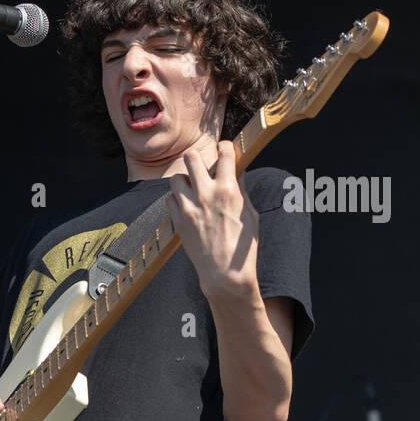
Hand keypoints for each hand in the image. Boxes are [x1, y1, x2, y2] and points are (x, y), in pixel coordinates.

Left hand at [167, 141, 259, 302]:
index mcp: (228, 190)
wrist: (224, 273)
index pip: (224, 153)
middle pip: (192, 157)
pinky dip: (176, 200)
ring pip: (176, 178)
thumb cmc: (241, 246)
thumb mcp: (250, 214)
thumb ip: (241, 191)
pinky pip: (169, 199)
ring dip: (184, 181)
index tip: (225, 150)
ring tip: (193, 190)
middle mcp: (206, 194)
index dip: (225, 148)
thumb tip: (238, 173)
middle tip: (202, 168)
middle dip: (197, 159)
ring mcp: (188, 207)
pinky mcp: (177, 220)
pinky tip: (186, 207)